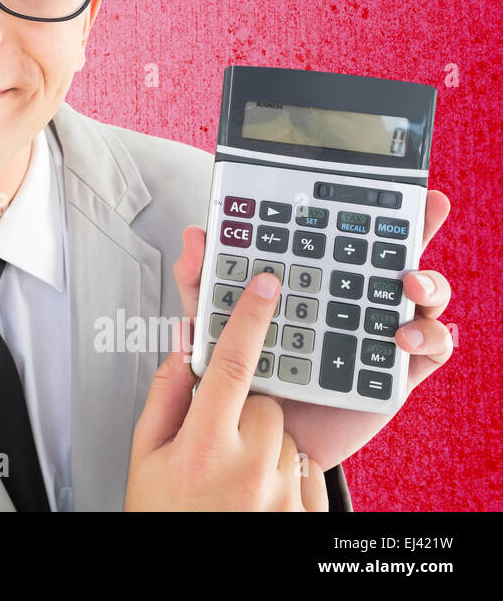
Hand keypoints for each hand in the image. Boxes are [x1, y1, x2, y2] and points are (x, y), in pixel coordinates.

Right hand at [126, 271, 326, 509]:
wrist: (189, 581)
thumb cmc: (161, 519)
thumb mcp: (144, 456)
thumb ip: (165, 397)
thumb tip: (183, 353)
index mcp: (204, 445)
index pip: (234, 365)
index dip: (251, 319)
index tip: (267, 287)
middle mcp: (249, 468)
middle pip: (264, 403)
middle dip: (244, 411)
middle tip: (218, 442)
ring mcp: (282, 495)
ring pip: (285, 437)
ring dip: (264, 447)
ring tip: (232, 480)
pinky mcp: (304, 515)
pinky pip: (304, 471)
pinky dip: (284, 476)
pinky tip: (254, 495)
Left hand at [174, 190, 453, 469]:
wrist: (256, 443)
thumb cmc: (238, 374)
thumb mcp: (211, 324)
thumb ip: (201, 283)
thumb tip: (194, 235)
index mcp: (315, 278)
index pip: (345, 233)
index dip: (366, 204)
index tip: (381, 183)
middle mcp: (352, 299)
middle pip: (395, 253)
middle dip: (417, 226)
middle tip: (428, 207)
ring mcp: (377, 332)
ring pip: (423, 296)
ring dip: (426, 280)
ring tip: (410, 281)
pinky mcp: (392, 372)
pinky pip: (430, 349)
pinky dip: (428, 335)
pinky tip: (403, 335)